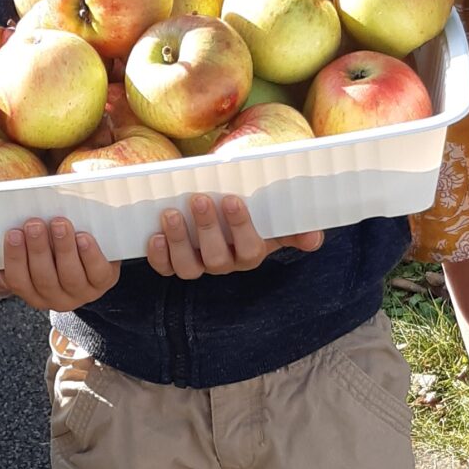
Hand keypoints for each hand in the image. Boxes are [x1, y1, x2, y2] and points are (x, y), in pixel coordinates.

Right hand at [0, 217, 120, 312]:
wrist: (94, 264)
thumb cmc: (56, 256)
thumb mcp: (34, 257)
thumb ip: (20, 247)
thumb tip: (1, 224)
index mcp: (32, 293)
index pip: (17, 280)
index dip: (14, 258)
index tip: (13, 233)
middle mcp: (55, 298)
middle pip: (44, 277)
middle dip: (37, 249)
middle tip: (33, 224)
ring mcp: (80, 293)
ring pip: (69, 275)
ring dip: (62, 248)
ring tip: (59, 224)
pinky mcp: (103, 283)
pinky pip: (96, 272)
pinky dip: (90, 255)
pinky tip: (83, 238)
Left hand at [146, 193, 323, 279]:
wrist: (223, 208)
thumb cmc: (253, 211)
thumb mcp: (275, 216)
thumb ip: (295, 226)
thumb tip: (315, 238)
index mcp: (251, 252)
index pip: (249, 249)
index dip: (240, 227)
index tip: (231, 199)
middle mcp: (225, 263)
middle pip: (216, 259)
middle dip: (207, 229)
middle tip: (198, 199)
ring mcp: (198, 265)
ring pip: (188, 268)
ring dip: (179, 242)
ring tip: (170, 214)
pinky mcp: (174, 262)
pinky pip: (165, 268)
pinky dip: (158, 256)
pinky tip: (154, 236)